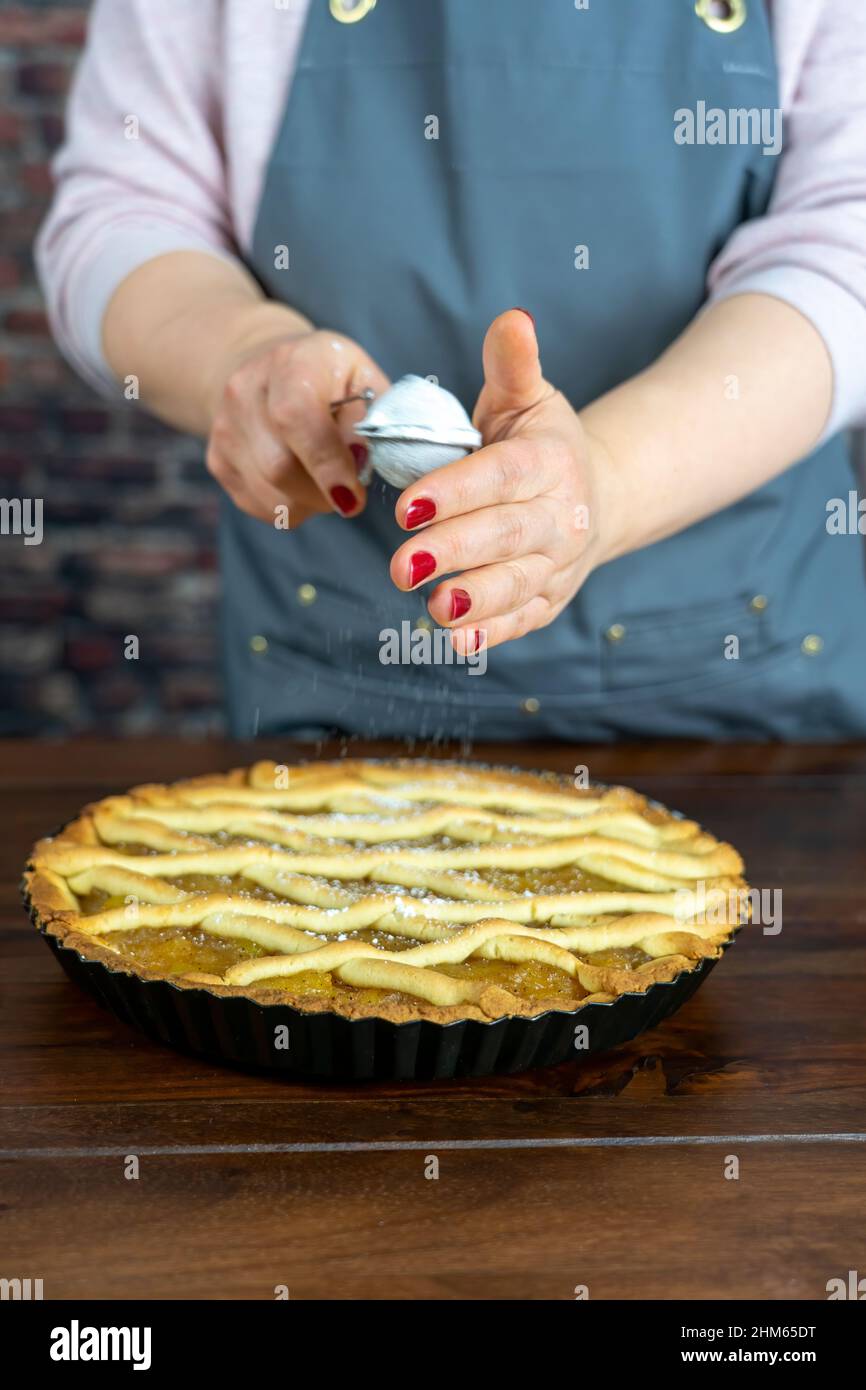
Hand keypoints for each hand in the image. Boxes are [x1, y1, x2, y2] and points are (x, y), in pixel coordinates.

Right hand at [207, 323, 389, 527]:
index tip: (353, 497)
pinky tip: (301, 481)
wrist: (265, 369)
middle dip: (324, 492)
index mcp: (289, 362)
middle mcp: (244, 392)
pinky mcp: (218, 461)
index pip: (295, 418)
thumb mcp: (362, 378)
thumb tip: (363, 461)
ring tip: (325, 479)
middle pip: (279, 468)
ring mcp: (224, 429)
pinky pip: (263, 507)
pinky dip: (293, 507)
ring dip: (310, 502)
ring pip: (272, 495)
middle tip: (350, 492)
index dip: (325, 463)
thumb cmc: (328, 377)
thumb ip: (373, 416)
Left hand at [390, 309, 615, 652]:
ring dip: (477, 600)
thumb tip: (512, 317)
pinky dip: (493, 633)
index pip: (500, 477)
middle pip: (505, 536)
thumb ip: (512, 364)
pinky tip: (457, 641)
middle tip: (399, 566)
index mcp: (549, 463)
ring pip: (517, 584)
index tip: (408, 505)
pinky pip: (522, 619)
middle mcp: (561, 517)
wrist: (598, 496)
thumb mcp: (528, 397)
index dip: (455, 492)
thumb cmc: (541, 442)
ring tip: (434, 609)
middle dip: (453, 551)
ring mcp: (557, 564)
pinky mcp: (549, 600)